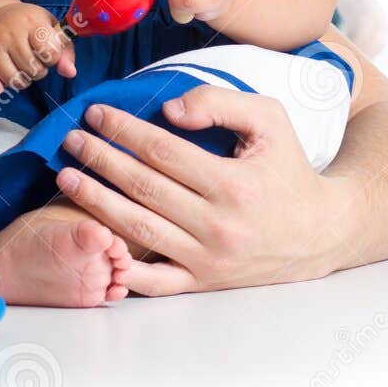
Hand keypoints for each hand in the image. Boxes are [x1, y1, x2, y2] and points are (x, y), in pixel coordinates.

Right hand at [0, 1, 75, 95]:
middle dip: (37, 70)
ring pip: (13, 80)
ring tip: (19, 69)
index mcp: (30, 21)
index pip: (50, 51)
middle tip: (31, 60)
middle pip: (33, 70)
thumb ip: (65, 50)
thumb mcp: (50, 27)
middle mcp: (9, 32)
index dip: (52, 57)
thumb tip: (69, 72)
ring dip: (20, 81)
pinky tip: (0, 81)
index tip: (46, 52)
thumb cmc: (25, 24)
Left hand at [53, 86, 344, 294]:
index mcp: (233, 184)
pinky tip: (93, 241)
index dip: (123, 130)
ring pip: (139, 230)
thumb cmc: (288, 169)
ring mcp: (209, 259)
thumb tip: (168, 110)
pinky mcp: (204, 282)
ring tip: (66, 179)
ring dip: (95, 203)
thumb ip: (219, 104)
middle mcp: (218, 225)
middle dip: (99, 160)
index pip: (162, 152)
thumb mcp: (270, 120)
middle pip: (142, 188)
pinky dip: (122, 268)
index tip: (95, 113)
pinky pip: (155, 281)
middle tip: (71, 140)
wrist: (321, 232)